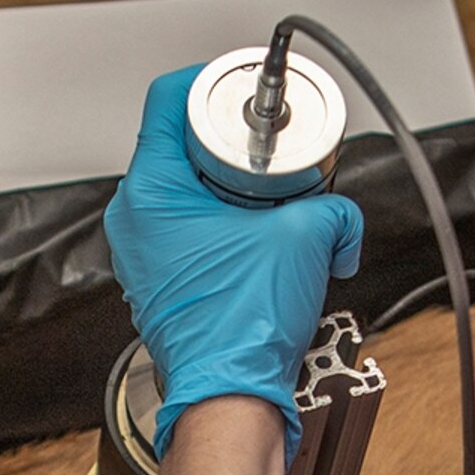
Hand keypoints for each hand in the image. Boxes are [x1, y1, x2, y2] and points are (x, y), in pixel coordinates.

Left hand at [105, 65, 364, 456]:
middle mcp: (135, 220)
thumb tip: (340, 214)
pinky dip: (218, 224)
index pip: (168, 99)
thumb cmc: (243, 324)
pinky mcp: (157, 281)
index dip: (210, 81)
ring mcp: (141, 253)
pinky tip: (255, 233)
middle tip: (265, 140)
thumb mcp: (305, 240)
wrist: (230, 393)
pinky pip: (184, 231)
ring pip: (182, 191)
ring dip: (225, 185)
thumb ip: (333, 211)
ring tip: (267, 191)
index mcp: (152, 192)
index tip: (240, 88)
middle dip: (226, 139)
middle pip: (176, 144)